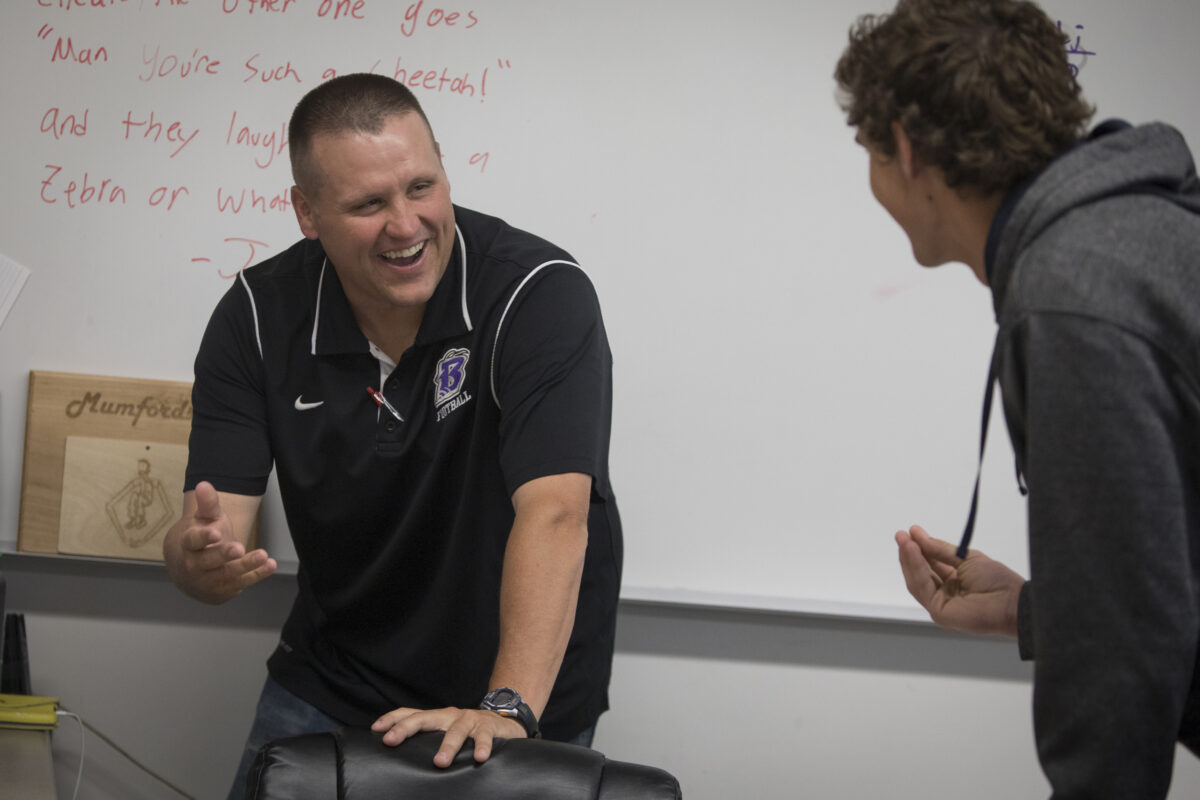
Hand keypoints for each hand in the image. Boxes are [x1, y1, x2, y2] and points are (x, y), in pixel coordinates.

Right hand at [165, 481, 274, 602]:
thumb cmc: (202, 538)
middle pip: (208, 560)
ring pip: (227, 574)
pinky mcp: (225, 589)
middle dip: (223, 554)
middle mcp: (195, 565)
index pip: (193, 541)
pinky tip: (271, 565)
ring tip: (263, 555)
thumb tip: (204, 484)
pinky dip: (257, 574)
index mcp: (188, 545)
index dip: (204, 537)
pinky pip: (242, 582)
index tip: (215, 532)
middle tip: (238, 548)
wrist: (191, 569)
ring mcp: (209, 579)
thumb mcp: (204, 519)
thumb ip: (207, 503)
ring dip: (246, 565)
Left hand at [371, 706, 526, 767]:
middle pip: (424, 718)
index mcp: (436, 717)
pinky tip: (479, 758)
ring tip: (440, 762)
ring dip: (447, 746)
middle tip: (391, 740)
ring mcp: (468, 720)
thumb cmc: (468, 731)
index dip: (392, 719)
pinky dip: (482, 747)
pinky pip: (484, 738)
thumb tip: (399, 757)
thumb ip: (428, 739)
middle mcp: (449, 715)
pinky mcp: (488, 727)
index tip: (376, 729)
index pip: (410, 713)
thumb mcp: (445, 731)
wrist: (503, 722)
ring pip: (455, 732)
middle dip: (406, 728)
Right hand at [895, 524, 1024, 636]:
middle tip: (901, 535)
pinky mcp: (938, 612)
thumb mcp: (965, 558)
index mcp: (954, 580)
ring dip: (909, 559)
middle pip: (920, 573)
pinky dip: (915, 569)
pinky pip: (922, 588)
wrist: (1011, 601)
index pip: (930, 564)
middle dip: (909, 553)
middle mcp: (945, 593)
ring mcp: (940, 604)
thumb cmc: (996, 580)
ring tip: (905, 541)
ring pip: (917, 580)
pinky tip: (913, 552)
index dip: (919, 548)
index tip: (910, 532)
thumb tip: (918, 535)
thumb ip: (940, 550)